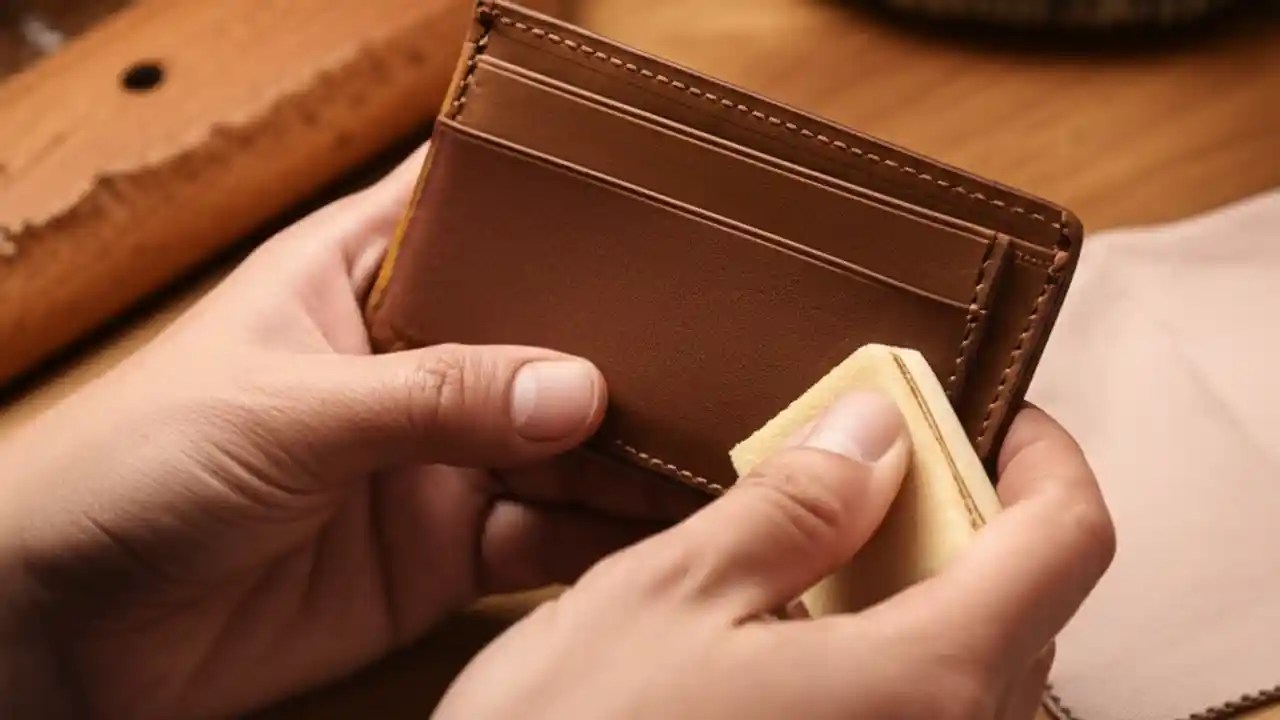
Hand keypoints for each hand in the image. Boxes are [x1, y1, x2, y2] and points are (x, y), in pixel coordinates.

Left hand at [0, 145, 700, 718]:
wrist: (69, 633)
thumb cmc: (133, 469)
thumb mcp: (286, 407)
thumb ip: (434, 398)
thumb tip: (578, 391)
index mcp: (359, 280)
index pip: (479, 219)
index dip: (563, 217)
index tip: (664, 226)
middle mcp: (411, 364)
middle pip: (545, 342)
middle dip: (626, 355)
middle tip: (725, 364)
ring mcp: (432, 462)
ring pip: (559, 448)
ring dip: (628, 456)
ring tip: (715, 457)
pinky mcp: (439, 555)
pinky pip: (541, 540)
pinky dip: (598, 540)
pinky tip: (658, 536)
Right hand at [436, 398, 1115, 719]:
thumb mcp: (669, 595)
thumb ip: (792, 507)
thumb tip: (874, 431)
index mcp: (923, 687)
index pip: (1066, 541)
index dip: (1042, 456)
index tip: (991, 416)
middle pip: (1029, 605)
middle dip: (968, 517)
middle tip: (879, 466)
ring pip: (979, 668)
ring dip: (928, 591)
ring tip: (828, 548)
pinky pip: (926, 718)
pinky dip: (893, 658)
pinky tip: (805, 636)